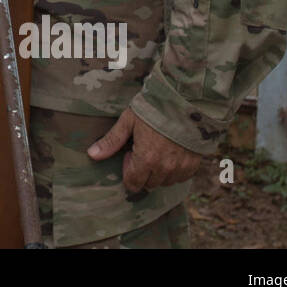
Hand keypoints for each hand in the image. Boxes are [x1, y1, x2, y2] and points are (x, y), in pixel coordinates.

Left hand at [87, 107, 201, 191]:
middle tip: (144, 150)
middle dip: (143, 172)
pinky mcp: (193, 165)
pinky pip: (181, 177)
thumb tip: (92, 155)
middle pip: (149, 185)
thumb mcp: (129, 121)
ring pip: (165, 182)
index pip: (133, 184)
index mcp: (146, 159)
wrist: (186, 101)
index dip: (128, 172)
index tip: (131, 154)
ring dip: (159, 172)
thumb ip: (112, 141)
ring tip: (158, 150)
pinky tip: (172, 153)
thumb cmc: (154, 109)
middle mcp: (164, 168)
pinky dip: (175, 170)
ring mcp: (181, 168)